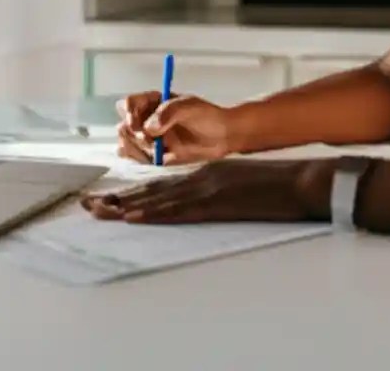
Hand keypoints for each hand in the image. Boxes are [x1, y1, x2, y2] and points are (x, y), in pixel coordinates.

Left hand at [80, 159, 334, 223]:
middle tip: (87, 204)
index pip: (161, 184)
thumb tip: (208, 202)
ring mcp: (206, 189)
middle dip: (117, 198)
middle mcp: (200, 178)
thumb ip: (220, 190)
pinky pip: (178, 210)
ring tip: (97, 212)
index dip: (133, 192)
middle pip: (150, 189)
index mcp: (206, 173)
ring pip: (157, 198)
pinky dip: (153, 213)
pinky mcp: (216, 202)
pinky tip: (134, 216)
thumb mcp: (243, 183)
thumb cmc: (279, 185)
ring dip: (124, 206)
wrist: (302, 181)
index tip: (110, 199)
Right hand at [114, 92, 243, 164]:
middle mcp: (146, 118)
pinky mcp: (153, 153)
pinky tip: (153, 156)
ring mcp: (149, 137)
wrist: (222, 136)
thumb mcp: (189, 107)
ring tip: (155, 149)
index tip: (136, 123)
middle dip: (133, 134)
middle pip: (124, 124)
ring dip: (134, 147)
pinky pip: (134, 156)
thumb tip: (149, 129)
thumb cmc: (207, 116)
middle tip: (149, 139)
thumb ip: (168, 113)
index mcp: (153, 101)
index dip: (128, 112)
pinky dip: (138, 158)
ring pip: (125, 142)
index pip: (129, 103)